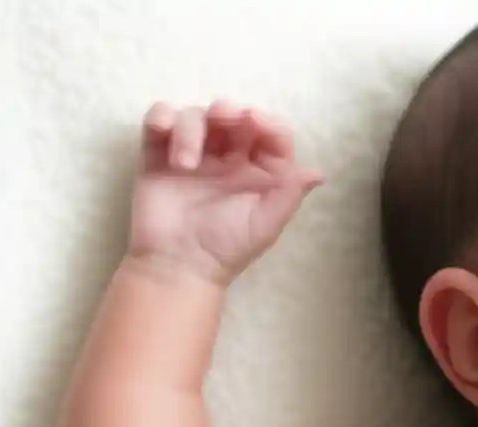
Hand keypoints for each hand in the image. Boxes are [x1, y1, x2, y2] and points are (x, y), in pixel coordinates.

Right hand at [128, 99, 324, 285]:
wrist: (178, 265)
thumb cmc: (227, 246)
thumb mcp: (267, 223)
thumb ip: (290, 192)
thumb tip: (319, 173)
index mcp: (258, 171)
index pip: (269, 134)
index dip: (266, 121)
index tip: (253, 119)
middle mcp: (227, 158)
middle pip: (231, 116)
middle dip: (228, 110)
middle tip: (224, 117)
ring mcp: (193, 155)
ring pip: (195, 115)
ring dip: (191, 127)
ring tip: (185, 164)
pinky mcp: (158, 155)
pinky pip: (160, 120)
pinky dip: (162, 116)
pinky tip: (164, 132)